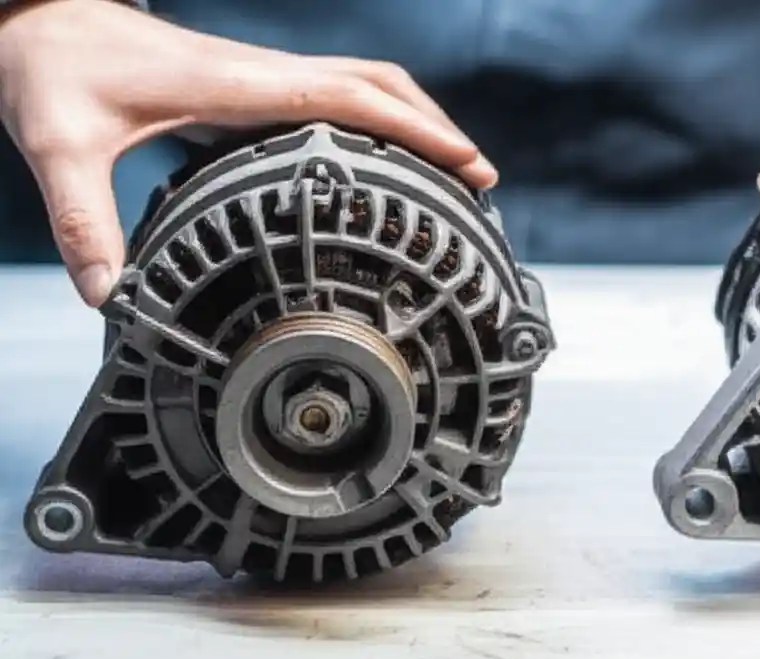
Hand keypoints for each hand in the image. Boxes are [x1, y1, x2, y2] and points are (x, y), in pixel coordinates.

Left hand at [0, 0, 496, 306]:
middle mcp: (263, 76)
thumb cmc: (52, 67)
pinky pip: (335, 98)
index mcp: (239, 85)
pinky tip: (378, 163)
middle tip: (480, 180)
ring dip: (414, 120)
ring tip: (449, 172)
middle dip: (436, 130)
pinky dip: (376, 123)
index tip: (470, 166)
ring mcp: (261, 78)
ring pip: (363, 85)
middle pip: (379, 87)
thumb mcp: (60, 145)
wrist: (37, 19)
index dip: (418, 132)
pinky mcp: (250, 89)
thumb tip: (110, 295)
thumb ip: (83, 222)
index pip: (353, 99)